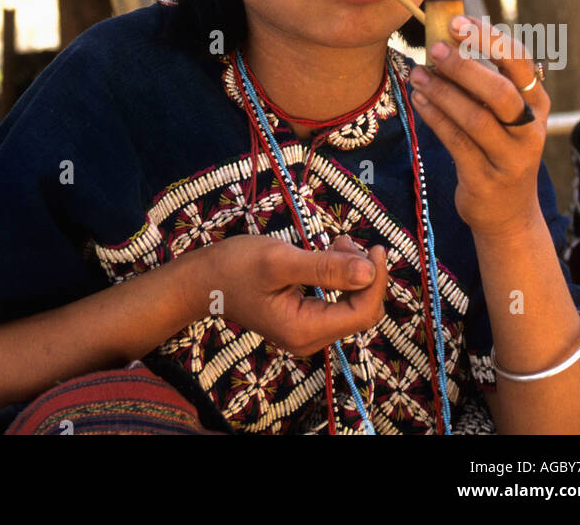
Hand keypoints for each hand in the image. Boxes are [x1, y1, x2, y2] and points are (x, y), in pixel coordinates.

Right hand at [203, 232, 387, 357]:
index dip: (376, 280)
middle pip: (360, 312)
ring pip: (351, 307)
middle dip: (364, 275)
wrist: (203, 281)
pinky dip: (341, 278)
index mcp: (305, 330)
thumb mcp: (281, 261)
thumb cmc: (236, 267)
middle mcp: (310, 339)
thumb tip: (369, 271)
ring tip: (336, 243)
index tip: (376, 247)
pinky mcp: (304, 321)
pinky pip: (337, 303)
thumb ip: (326, 268)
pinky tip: (330, 255)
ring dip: (352, 273)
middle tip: (345, 241)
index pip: (362, 313)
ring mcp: (307, 332)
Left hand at [409, 14, 547, 238]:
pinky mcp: (485, 180)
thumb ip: (484, 80)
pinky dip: (435, 117)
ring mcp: (510, 158)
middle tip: (433, 48)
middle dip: (464, 67)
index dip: (489, 40)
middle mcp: (530, 131)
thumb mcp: (504, 115)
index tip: (458, 22)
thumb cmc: (499, 148)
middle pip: (499, 92)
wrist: (508, 214)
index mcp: (537, 105)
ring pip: (475, 118)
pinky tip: (418, 99)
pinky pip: (457, 142)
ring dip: (442, 92)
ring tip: (417, 74)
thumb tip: (448, 36)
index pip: (520, 63)